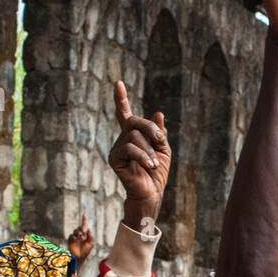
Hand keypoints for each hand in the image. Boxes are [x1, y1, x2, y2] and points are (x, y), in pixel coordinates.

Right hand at [67, 215, 93, 261]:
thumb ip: (90, 236)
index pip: (84, 226)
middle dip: (81, 230)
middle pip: (80, 227)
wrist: (79, 257)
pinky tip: (75, 240)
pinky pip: (71, 235)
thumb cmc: (86, 251)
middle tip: (83, 235)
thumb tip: (89, 229)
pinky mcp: (70, 240)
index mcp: (85, 235)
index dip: (84, 220)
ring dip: (78, 233)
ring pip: (75, 230)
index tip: (84, 214)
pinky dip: (73, 237)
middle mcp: (80, 235)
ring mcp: (75, 237)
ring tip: (80, 238)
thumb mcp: (90, 244)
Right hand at [109, 81, 169, 228]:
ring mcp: (117, 148)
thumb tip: (158, 113)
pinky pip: (129, 148)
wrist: (151, 193)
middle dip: (150, 129)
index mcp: (133, 135)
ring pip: (134, 135)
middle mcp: (122, 138)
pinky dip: (143, 156)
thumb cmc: (157, 173)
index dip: (120, 99)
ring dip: (149, 149)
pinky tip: (149, 165)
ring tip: (153, 164)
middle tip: (160, 142)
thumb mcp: (163, 150)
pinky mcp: (114, 159)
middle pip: (134, 121)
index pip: (125, 113)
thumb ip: (159, 133)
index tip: (118, 83)